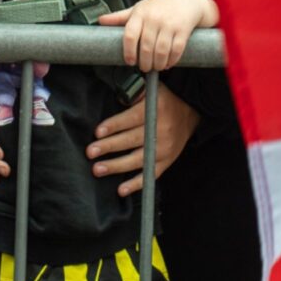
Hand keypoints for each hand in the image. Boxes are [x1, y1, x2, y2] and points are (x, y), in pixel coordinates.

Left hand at [88, 89, 202, 196]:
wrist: (190, 113)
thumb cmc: (164, 101)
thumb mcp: (152, 90)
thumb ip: (134, 94)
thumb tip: (115, 98)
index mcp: (156, 110)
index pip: (132, 119)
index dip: (114, 125)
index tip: (98, 132)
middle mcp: (161, 131)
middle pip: (132, 140)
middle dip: (109, 147)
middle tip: (90, 152)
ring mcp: (164, 149)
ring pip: (138, 160)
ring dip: (116, 166)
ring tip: (98, 169)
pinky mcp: (167, 162)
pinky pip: (150, 175)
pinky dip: (136, 184)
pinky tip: (121, 190)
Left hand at [98, 0, 218, 71]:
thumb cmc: (157, 6)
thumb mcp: (138, 8)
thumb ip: (120, 17)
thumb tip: (99, 20)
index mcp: (140, 13)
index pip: (130, 35)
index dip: (129, 52)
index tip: (130, 62)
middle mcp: (154, 18)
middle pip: (146, 47)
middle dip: (145, 62)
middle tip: (145, 68)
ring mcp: (169, 24)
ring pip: (161, 51)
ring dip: (158, 64)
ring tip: (156, 67)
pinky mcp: (183, 29)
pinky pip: (176, 50)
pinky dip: (172, 61)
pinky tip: (168, 64)